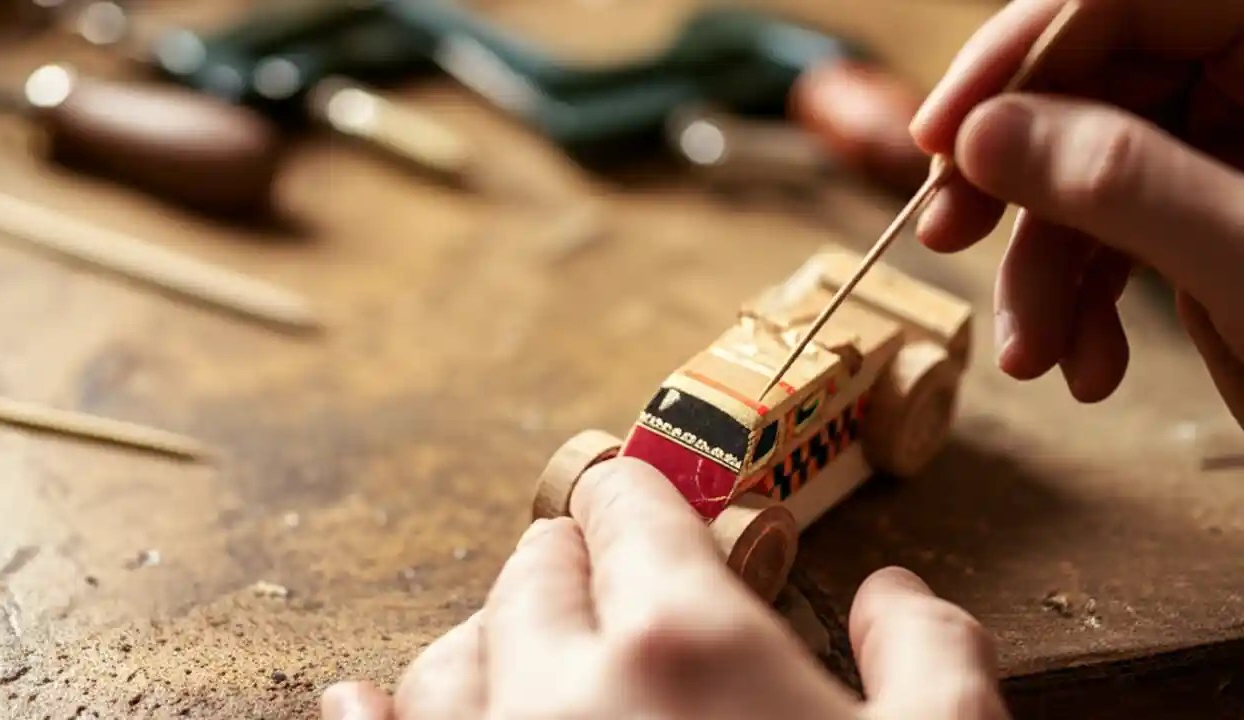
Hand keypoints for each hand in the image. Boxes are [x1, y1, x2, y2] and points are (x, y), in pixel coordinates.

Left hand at [321, 458, 1009, 719]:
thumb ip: (931, 659)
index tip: (641, 502)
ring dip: (489, 636)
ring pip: (448, 657)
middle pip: (536, 572)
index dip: (640, 498)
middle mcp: (562, 692)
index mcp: (685, 646)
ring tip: (526, 646)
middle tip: (602, 574)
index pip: (632, 509)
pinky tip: (358, 702)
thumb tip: (893, 594)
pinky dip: (367, 718)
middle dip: (574, 561)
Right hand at [912, 0, 1243, 423]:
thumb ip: (1120, 183)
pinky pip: (1114, 229)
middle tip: (948, 235)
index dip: (1018, 53)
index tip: (939, 136)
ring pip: (1088, 168)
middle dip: (1018, 181)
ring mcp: (1239, 149)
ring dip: (1042, 267)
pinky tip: (1084, 364)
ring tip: (1035, 356)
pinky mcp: (1215, 214)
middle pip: (1094, 83)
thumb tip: (982, 133)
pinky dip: (1080, 300)